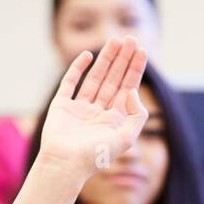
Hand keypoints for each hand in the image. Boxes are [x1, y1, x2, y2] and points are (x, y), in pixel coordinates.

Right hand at [37, 36, 148, 177]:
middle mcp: (98, 113)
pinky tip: (88, 55)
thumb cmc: (95, 156)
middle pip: (113, 80)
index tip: (141, 51)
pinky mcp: (62, 106)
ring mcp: (80, 109)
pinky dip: (78, 69)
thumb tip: (133, 91)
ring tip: (115, 40)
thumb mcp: (126, 138)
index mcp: (114, 121)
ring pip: (95, 78)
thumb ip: (136, 115)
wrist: (65, 164)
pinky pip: (71, 83)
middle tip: (130, 38)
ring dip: (105, 60)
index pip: (128, 89)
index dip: (135, 70)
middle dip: (122, 60)